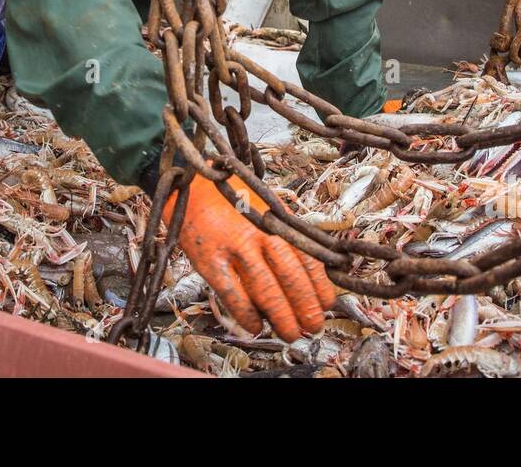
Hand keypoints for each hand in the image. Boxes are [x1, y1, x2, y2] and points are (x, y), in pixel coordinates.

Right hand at [163, 175, 335, 341]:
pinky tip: (256, 326)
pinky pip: (233, 295)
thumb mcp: (266, 210)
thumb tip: (309, 274)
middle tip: (313, 326)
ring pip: (266, 290)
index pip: (308, 258)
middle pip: (291, 277)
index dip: (320, 286)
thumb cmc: (234, 201)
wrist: (193, 187)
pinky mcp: (210, 262)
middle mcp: (259, 235)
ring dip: (282, 317)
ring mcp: (234, 248)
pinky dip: (247, 315)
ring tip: (290, 333)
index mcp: (276, 222)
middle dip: (306, 307)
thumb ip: (285, 236)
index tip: (327, 304)